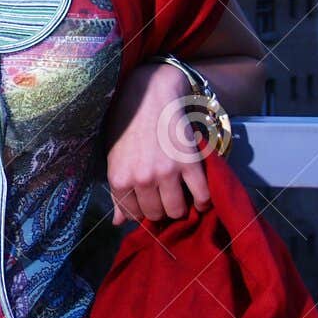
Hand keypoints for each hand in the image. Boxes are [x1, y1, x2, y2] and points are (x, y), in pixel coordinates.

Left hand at [104, 61, 212, 225]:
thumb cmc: (127, 125)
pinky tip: (199, 196)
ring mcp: (166, 173)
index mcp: (119, 179)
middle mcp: (141, 179)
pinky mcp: (189, 163)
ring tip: (181, 195)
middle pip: (156, 215)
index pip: (132, 215)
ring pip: (177, 210)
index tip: (148, 202)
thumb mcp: (114, 158)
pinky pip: (201, 196)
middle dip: (161, 210)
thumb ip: (117, 192)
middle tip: (165, 197)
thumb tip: (119, 223)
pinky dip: (203, 201)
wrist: (150, 95)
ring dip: (181, 207)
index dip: (142, 210)